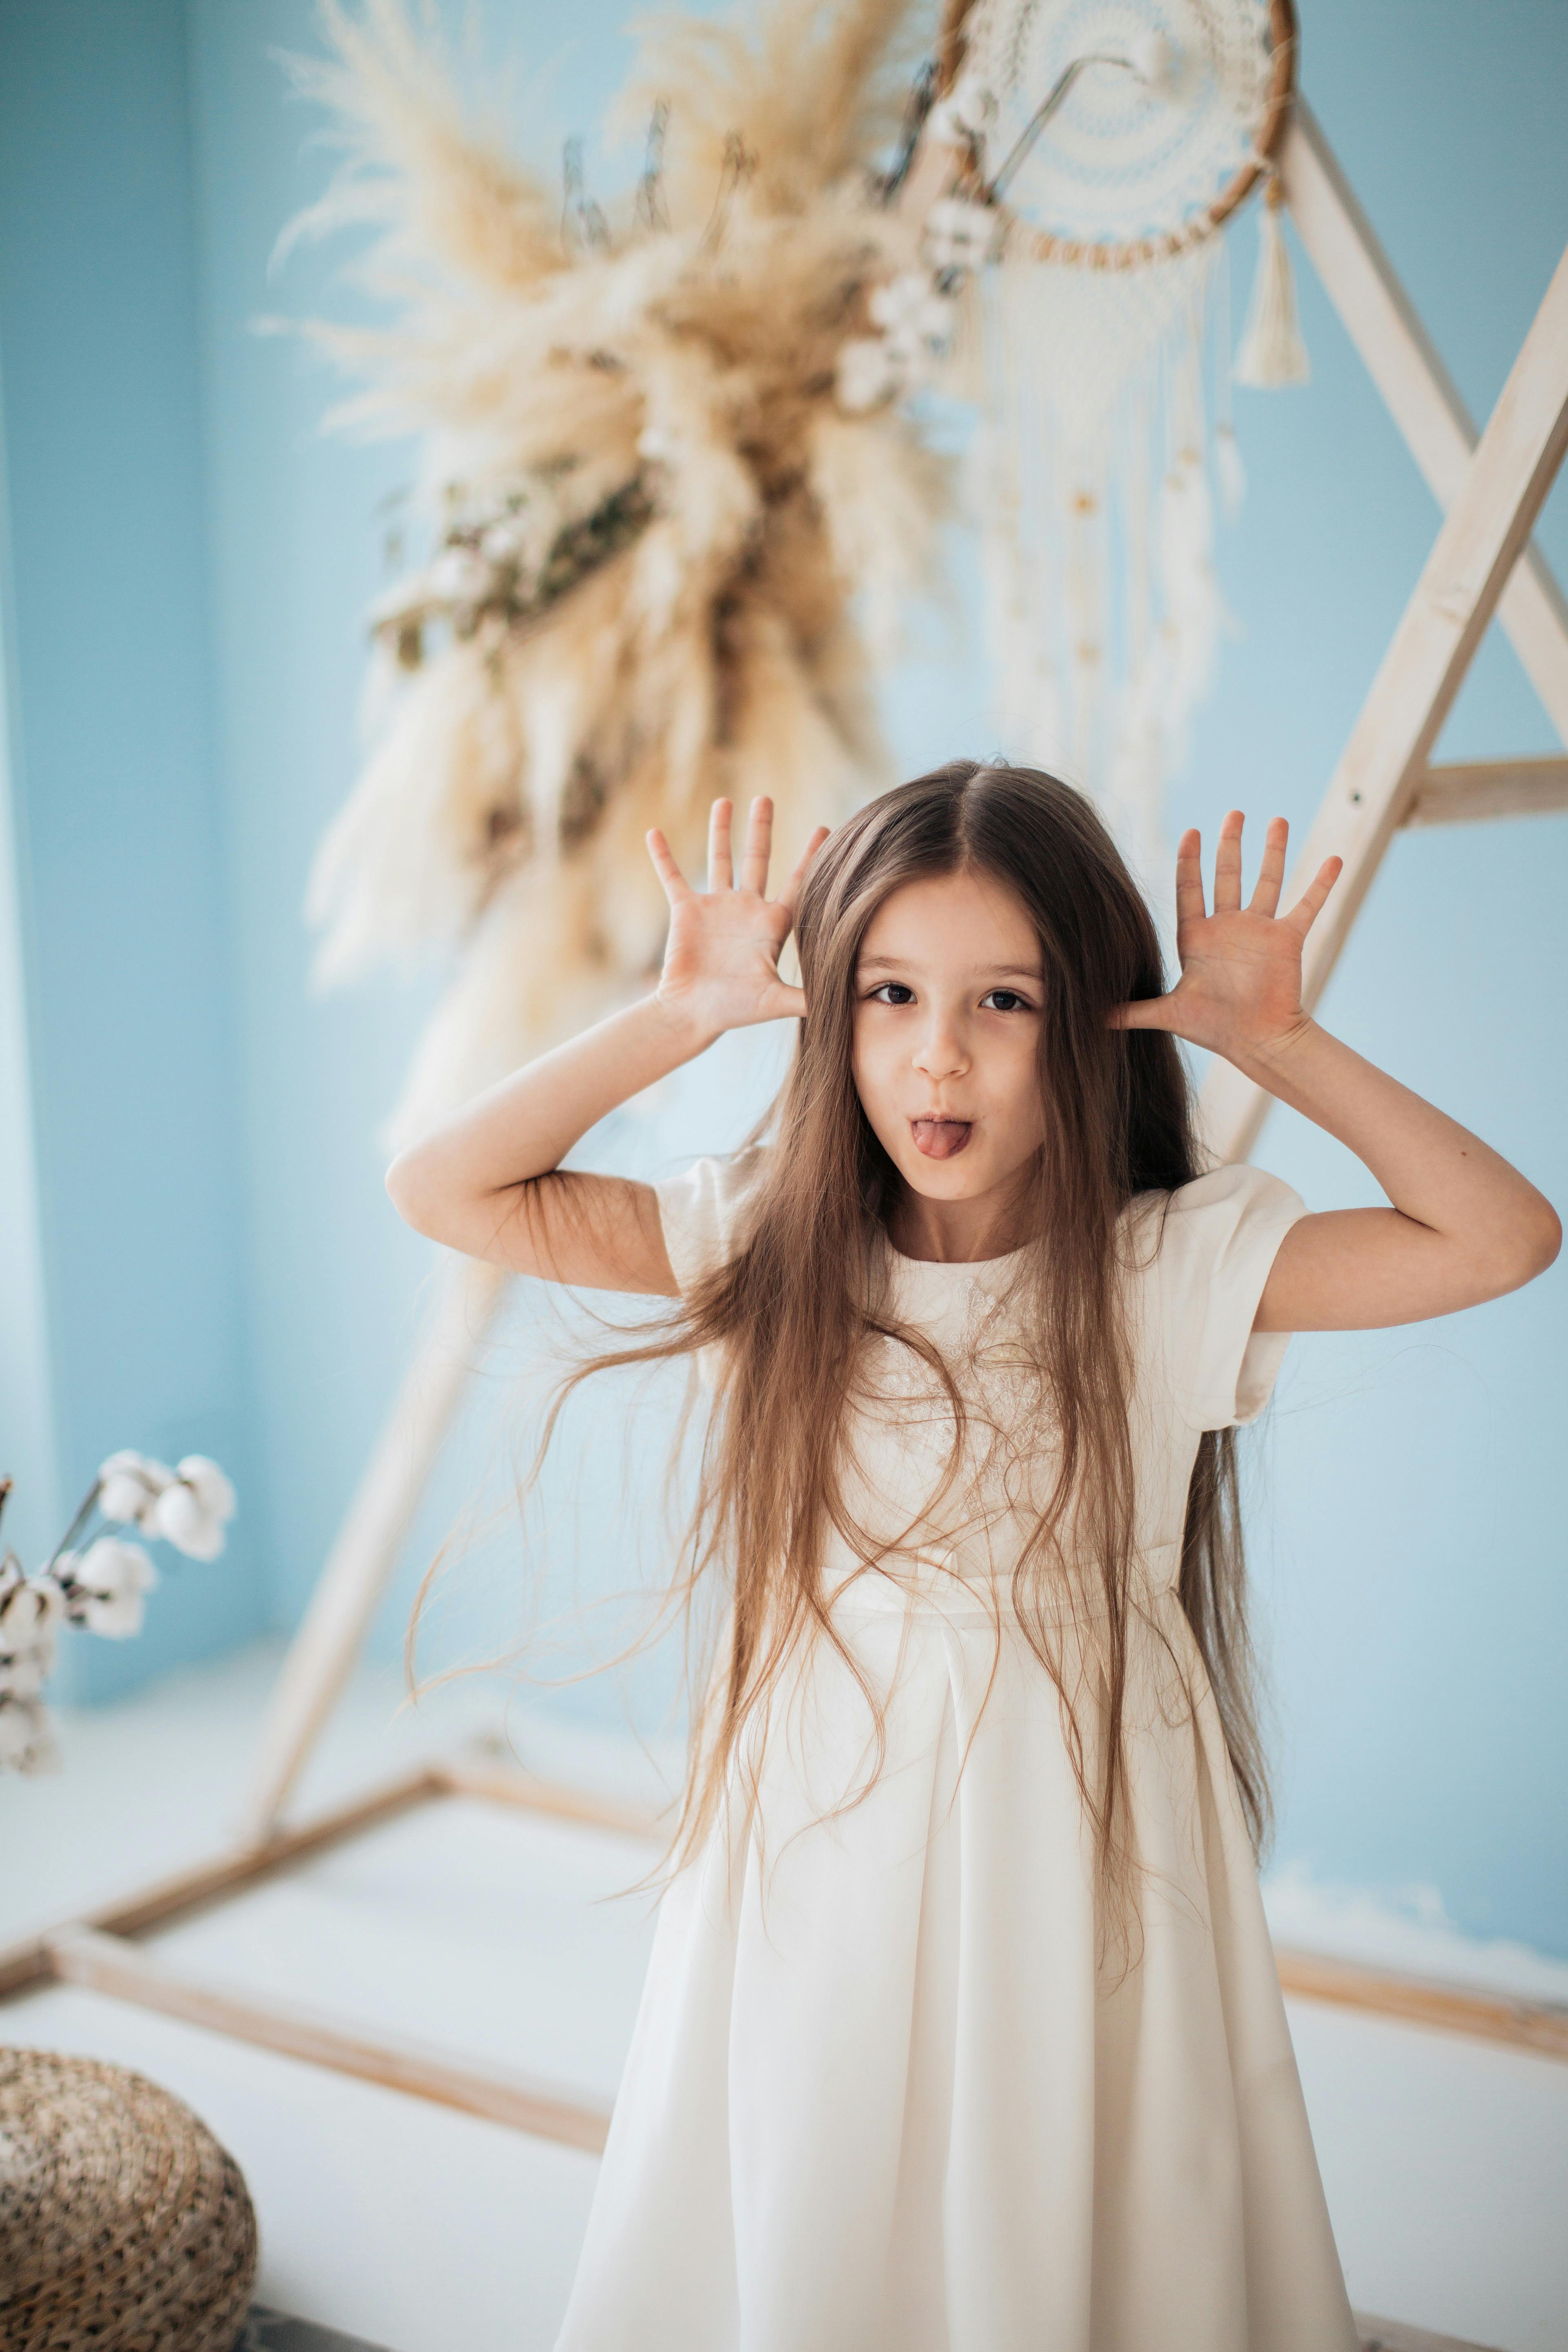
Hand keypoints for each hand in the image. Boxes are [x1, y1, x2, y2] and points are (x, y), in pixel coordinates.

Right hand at [647, 796, 828, 1042]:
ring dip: (720, 831)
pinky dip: (663, 856)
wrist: (693, 1014)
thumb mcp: (775, 1001)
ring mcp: (716, 907)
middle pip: (756, 859)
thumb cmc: (736, 1010)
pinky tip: (654, 832)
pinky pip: (672, 876)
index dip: (810, 858)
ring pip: (719, 860)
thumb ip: (807, 996)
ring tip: (725, 802)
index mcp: (771, 924)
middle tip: (765, 798)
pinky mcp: (686, 911)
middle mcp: (746, 909)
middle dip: (761, 829)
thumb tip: (849, 998)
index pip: (797, 884)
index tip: (825, 828)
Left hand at [1108, 811, 1341, 1059]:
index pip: (1190, 890)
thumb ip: (1131, 1010)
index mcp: (1198, 938)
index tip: (1190, 832)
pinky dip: (1321, 884)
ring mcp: (1259, 931)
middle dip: (1229, 845)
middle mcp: (1228, 928)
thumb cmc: (1214, 1029)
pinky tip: (1334, 860)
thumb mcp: (1168, 1014)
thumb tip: (1089, 1016)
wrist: (1257, 1042)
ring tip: (1278, 820)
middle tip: (1233, 813)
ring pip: (1268, 881)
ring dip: (1273, 852)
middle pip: (1227, 876)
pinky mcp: (1288, 940)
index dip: (1188, 862)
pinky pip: (1307, 906)